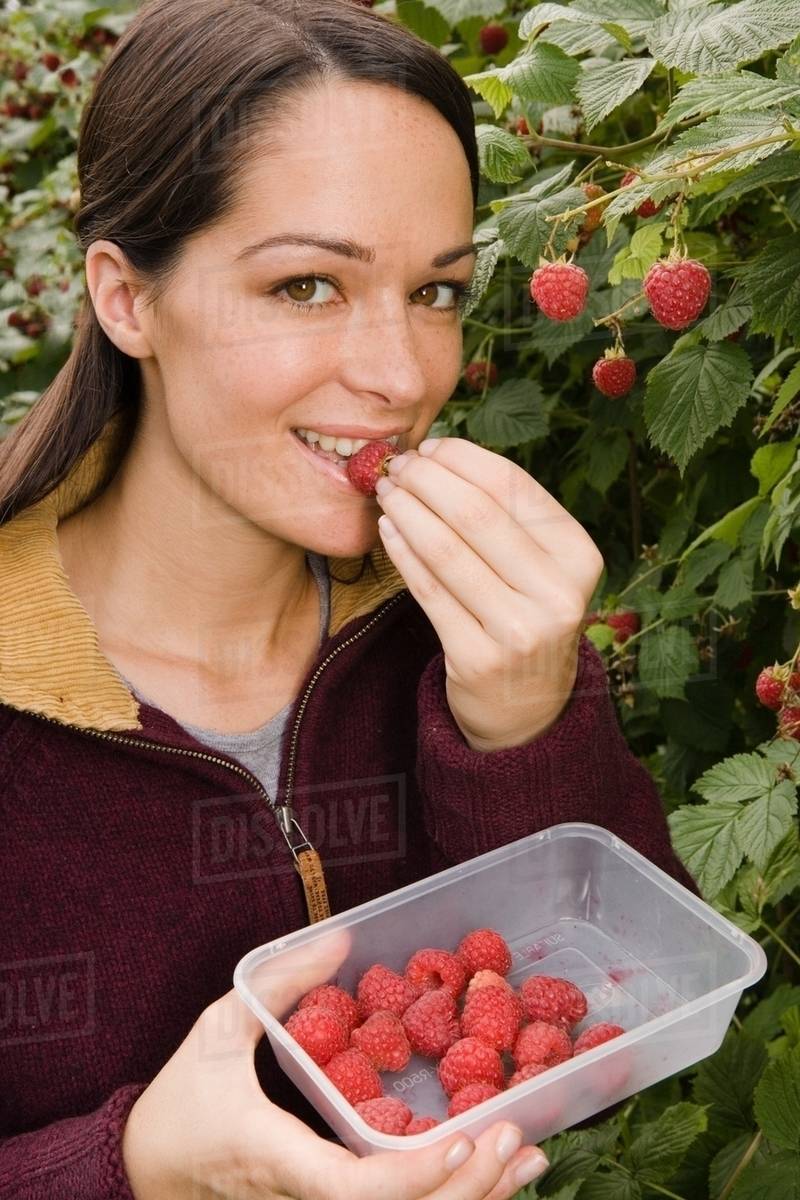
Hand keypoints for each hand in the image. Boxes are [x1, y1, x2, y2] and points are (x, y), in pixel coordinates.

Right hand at [121, 925, 548, 1199]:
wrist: (144, 1171)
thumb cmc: (181, 1102)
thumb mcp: (218, 1029)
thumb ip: (281, 983)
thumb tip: (341, 937)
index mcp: (276, 1160)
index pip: (352, 1192)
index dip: (413, 1178)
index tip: (462, 1141)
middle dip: (466, 1192)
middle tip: (514, 1139)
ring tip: (526, 1161)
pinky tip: (492, 1181)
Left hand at [375, 437, 603, 751]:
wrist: (528, 708)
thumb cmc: (523, 615)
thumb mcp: (539, 566)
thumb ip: (506, 515)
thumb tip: (439, 453)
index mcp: (578, 555)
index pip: (513, 487)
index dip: (463, 459)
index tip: (429, 446)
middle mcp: (558, 593)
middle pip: (476, 513)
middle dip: (427, 480)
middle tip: (397, 465)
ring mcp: (520, 629)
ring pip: (445, 549)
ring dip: (406, 511)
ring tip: (386, 491)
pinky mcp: (478, 658)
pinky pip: (427, 591)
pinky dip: (401, 552)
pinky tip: (387, 530)